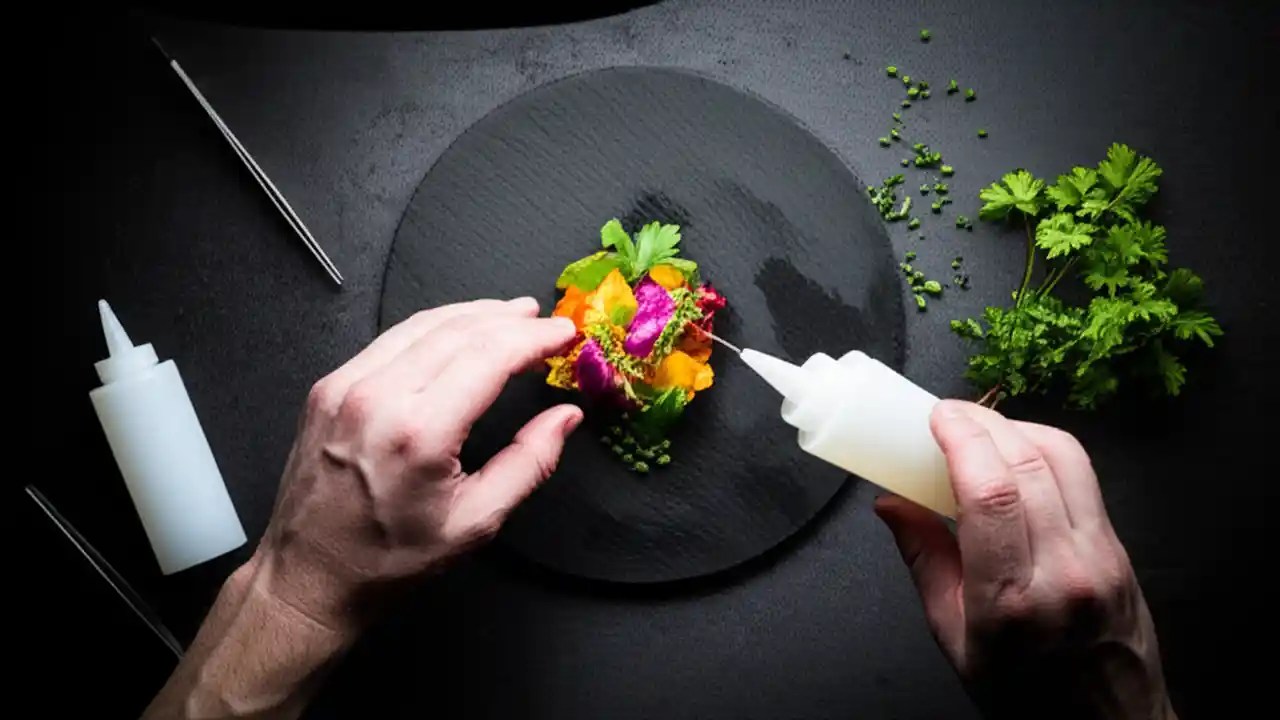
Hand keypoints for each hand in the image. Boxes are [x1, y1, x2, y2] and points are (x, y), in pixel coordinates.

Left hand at [254, 297, 581, 630]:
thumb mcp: (475, 522)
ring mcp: (345, 386)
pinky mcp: (328, 387)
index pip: (489, 356)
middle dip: (509, 319)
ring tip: (510, 315)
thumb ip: (529, 463)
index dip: (534, 337)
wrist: (309, 575)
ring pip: (421, 325)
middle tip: (545, 320)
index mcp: (418, 432)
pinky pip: (390, 340)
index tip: (565, 333)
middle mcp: (377, 397)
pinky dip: (432, 328)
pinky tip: (457, 331)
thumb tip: (566, 417)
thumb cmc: (390, 559)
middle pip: (458, 331)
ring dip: (472, 314)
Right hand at [876, 401, 1175, 719]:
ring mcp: (1101, 557)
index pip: (992, 495)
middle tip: (950, 415)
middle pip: (1029, 463)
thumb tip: (890, 504)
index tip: (937, 418)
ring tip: (982, 429)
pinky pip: (1084, 476)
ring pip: (1064, 458)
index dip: (963, 439)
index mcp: (1011, 602)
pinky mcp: (1120, 548)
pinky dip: (1045, 449)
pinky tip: (1017, 454)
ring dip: (1017, 427)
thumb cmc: (1025, 695)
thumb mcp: (954, 639)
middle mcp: (1065, 572)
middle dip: (984, 422)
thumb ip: (924, 562)